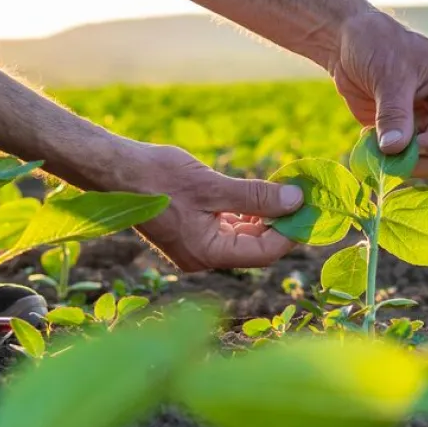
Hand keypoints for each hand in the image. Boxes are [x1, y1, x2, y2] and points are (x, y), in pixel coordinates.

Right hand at [116, 143, 303, 271]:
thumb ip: (255, 196)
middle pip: (255, 246)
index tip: (312, 208)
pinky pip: (228, 226)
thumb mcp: (212, 186)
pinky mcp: (192, 229)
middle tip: (306, 197)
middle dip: (282, 223)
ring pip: (243, 235)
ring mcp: (197, 244)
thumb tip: (295, 200)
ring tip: (289, 192)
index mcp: (206, 253)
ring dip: (266, 216)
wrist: (115, 170)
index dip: (291, 231)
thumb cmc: (157, 178)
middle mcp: (203, 256)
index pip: (263, 252)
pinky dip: (247, 212)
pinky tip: (262, 194)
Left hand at [327, 11, 427, 176]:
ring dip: (405, 162)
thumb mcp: (388, 76)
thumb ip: (394, 114)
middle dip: (422, 155)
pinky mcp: (403, 130)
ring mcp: (426, 119)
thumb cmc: (376, 44)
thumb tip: (395, 149)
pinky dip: (389, 159)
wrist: (346, 42)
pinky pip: (404, 156)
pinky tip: (369, 144)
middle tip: (391, 156)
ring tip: (378, 151)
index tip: (416, 144)